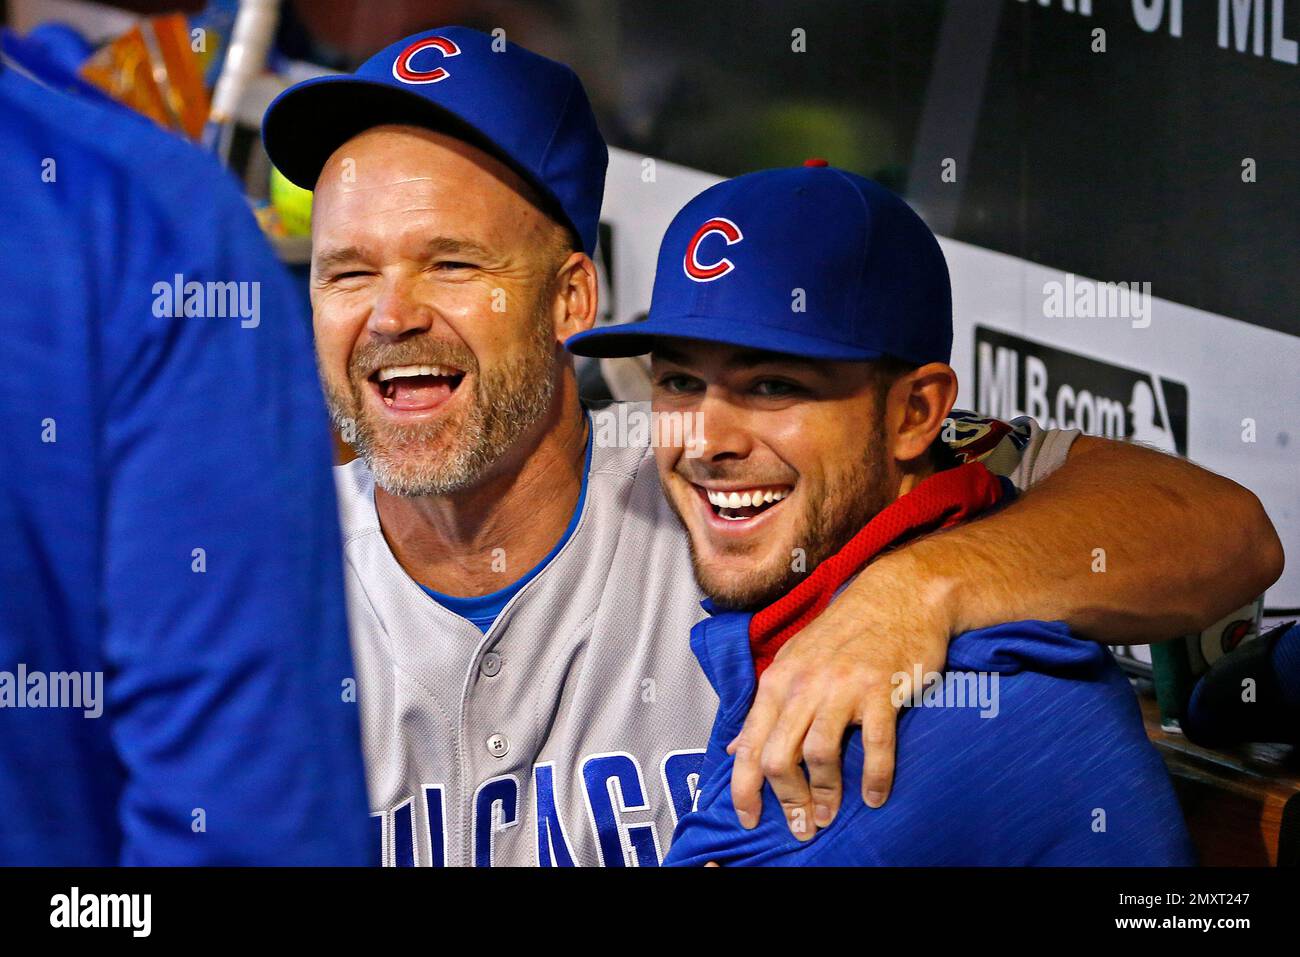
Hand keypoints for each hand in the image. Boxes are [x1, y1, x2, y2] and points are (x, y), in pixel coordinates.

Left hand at [727, 548, 953, 837]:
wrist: (898, 595)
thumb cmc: (846, 630)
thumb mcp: (794, 661)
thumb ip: (766, 707)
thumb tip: (736, 746)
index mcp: (779, 679)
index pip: (750, 744)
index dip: (745, 788)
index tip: (748, 818)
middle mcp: (805, 684)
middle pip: (779, 756)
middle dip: (787, 801)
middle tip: (801, 826)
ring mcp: (844, 686)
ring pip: (820, 754)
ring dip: (825, 794)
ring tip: (830, 815)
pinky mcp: (882, 690)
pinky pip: (875, 745)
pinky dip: (875, 777)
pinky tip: (875, 796)